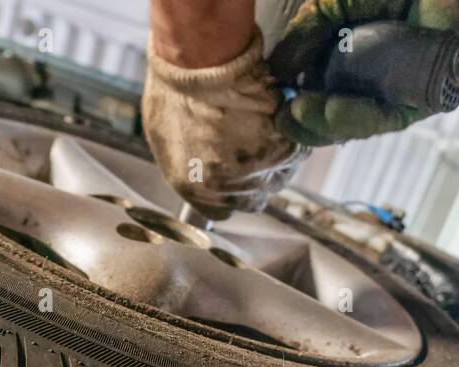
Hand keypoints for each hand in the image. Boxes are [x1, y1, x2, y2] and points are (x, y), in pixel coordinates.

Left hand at [143, 29, 307, 220]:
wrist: (203, 60)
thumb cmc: (176, 90)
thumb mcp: (165, 138)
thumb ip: (186, 165)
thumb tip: (199, 170)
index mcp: (196, 191)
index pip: (220, 213)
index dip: (225, 195)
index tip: (229, 178)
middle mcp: (230, 190)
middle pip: (251, 200)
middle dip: (250, 182)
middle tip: (247, 152)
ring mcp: (261, 172)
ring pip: (276, 180)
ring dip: (272, 163)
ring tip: (260, 133)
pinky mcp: (286, 150)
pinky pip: (294, 156)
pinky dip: (289, 143)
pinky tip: (274, 123)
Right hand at [269, 0, 458, 145]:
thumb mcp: (329, 7)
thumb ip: (304, 38)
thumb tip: (276, 74)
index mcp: (354, 67)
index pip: (325, 101)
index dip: (300, 112)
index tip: (277, 110)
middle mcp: (378, 84)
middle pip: (342, 122)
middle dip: (311, 124)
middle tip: (286, 116)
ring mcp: (403, 92)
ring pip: (364, 123)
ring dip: (330, 123)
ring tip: (300, 113)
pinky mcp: (428, 94)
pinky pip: (393, 116)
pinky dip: (360, 117)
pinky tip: (332, 110)